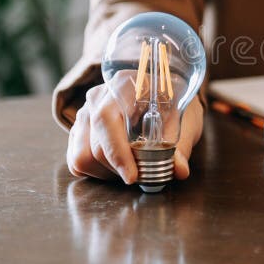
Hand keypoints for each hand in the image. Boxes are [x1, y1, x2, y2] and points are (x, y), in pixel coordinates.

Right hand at [66, 83, 203, 183]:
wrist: (164, 92)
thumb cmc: (175, 103)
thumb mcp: (187, 118)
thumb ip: (181, 144)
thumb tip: (179, 171)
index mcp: (124, 86)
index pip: (106, 119)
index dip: (117, 153)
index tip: (133, 177)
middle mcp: (99, 97)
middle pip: (95, 144)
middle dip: (119, 169)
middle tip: (143, 175)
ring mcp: (85, 113)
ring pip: (82, 157)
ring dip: (106, 172)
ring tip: (130, 168)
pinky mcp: (80, 129)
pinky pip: (77, 160)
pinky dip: (96, 171)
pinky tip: (116, 166)